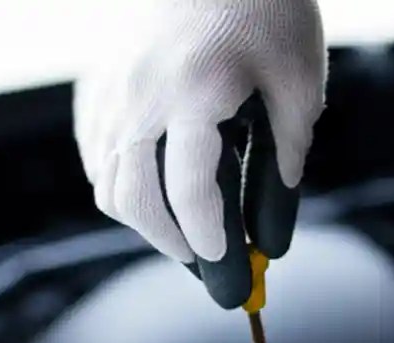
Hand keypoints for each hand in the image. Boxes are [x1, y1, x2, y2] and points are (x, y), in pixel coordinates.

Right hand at [73, 0, 326, 308]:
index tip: (231, 267)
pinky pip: (95, 152)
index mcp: (196, 93)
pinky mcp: (97, 80)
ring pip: (107, 181)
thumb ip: (286, 159)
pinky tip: (153, 189)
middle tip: (206, 260)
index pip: (189, 194)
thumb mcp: (298, 84)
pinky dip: (120, 184)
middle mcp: (140, 94)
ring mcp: (111, 87)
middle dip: (172, 243)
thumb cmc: (268, 13)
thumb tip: (271, 235)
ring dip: (143, 218)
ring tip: (182, 230)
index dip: (209, 241)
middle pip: (135, 199)